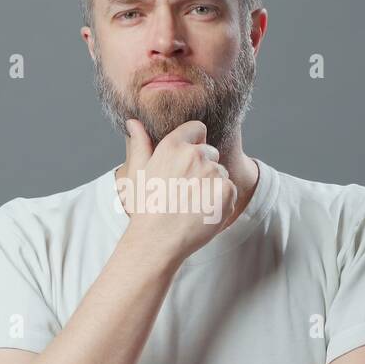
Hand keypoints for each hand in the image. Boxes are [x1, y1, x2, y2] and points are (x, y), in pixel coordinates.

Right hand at [120, 119, 237, 260]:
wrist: (156, 241)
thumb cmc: (145, 209)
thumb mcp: (138, 173)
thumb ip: (140, 144)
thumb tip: (134, 122)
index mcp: (172, 146)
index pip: (197, 129)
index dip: (194, 144)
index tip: (186, 163)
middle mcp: (194, 154)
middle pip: (211, 152)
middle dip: (204, 168)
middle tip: (185, 192)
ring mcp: (212, 172)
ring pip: (221, 173)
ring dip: (213, 186)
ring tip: (192, 205)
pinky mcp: (226, 190)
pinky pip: (230, 190)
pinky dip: (221, 202)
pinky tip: (203, 213)